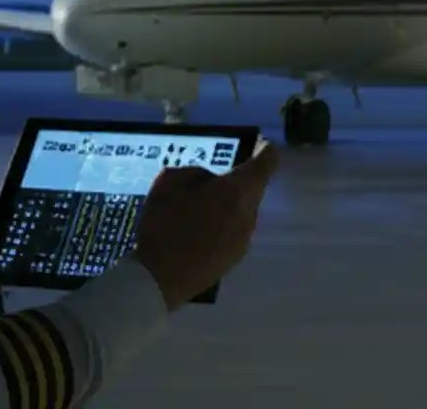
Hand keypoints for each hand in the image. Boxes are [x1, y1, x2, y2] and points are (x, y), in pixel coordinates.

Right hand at [132, 140, 279, 310]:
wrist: (159, 280)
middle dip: (238, 182)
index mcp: (237, 191)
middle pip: (254, 189)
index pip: (267, 163)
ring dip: (228, 206)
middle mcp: (249, 214)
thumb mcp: (169, 182)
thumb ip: (195, 173)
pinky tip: (196, 234)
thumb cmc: (164, 225)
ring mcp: (244, 240)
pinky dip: (222, 227)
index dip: (265, 150)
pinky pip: (234, 232)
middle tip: (210, 182)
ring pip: (243, 212)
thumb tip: (209, 180)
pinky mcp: (234, 260)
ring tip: (198, 211)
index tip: (258, 145)